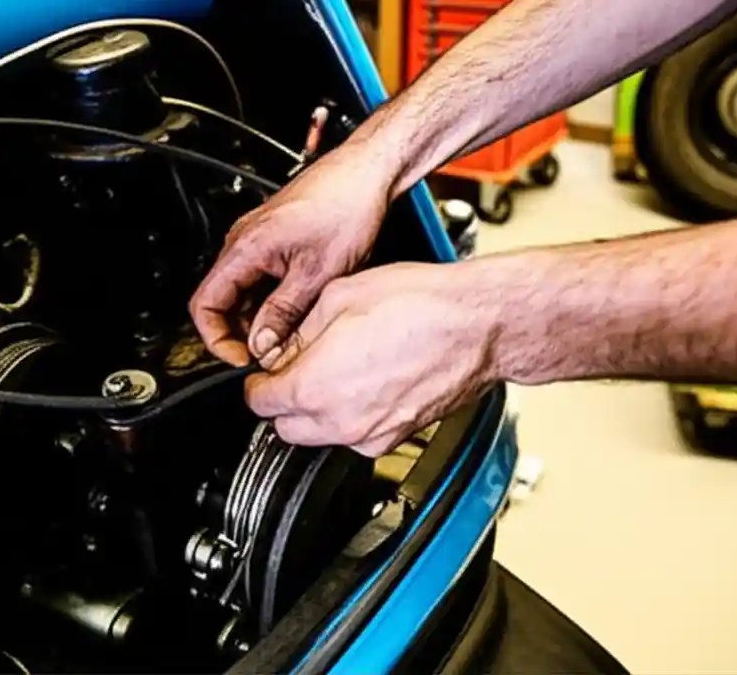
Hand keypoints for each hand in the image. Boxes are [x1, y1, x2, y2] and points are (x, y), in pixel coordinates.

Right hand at [190, 146, 395, 366]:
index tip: (241, 358)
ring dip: (257, 319)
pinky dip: (270, 302)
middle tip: (267, 354)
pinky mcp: (272, 241)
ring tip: (286, 335)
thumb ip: (284, 313)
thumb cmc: (346, 205)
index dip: (217, 339)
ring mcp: (256, 241)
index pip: (205, 305)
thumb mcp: (317, 273)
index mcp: (245, 247)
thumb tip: (262, 345)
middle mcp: (243, 242)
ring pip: (240, 293)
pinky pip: (257, 280)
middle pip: (219, 302)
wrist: (366, 173)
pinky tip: (295, 312)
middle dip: (239, 333)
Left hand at [243, 261, 500, 456]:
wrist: (478, 324)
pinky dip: (351, 416)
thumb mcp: (338, 298)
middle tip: (299, 366)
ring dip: (317, 410)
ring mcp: (371, 436)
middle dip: (284, 399)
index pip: (258, 401)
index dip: (258, 380)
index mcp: (314, 388)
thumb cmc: (420, 304)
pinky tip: (367, 381)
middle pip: (285, 427)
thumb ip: (298, 333)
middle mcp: (340, 422)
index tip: (266, 368)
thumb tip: (280, 350)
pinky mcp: (397, 437)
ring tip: (339, 369)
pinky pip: (356, 436)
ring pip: (321, 436)